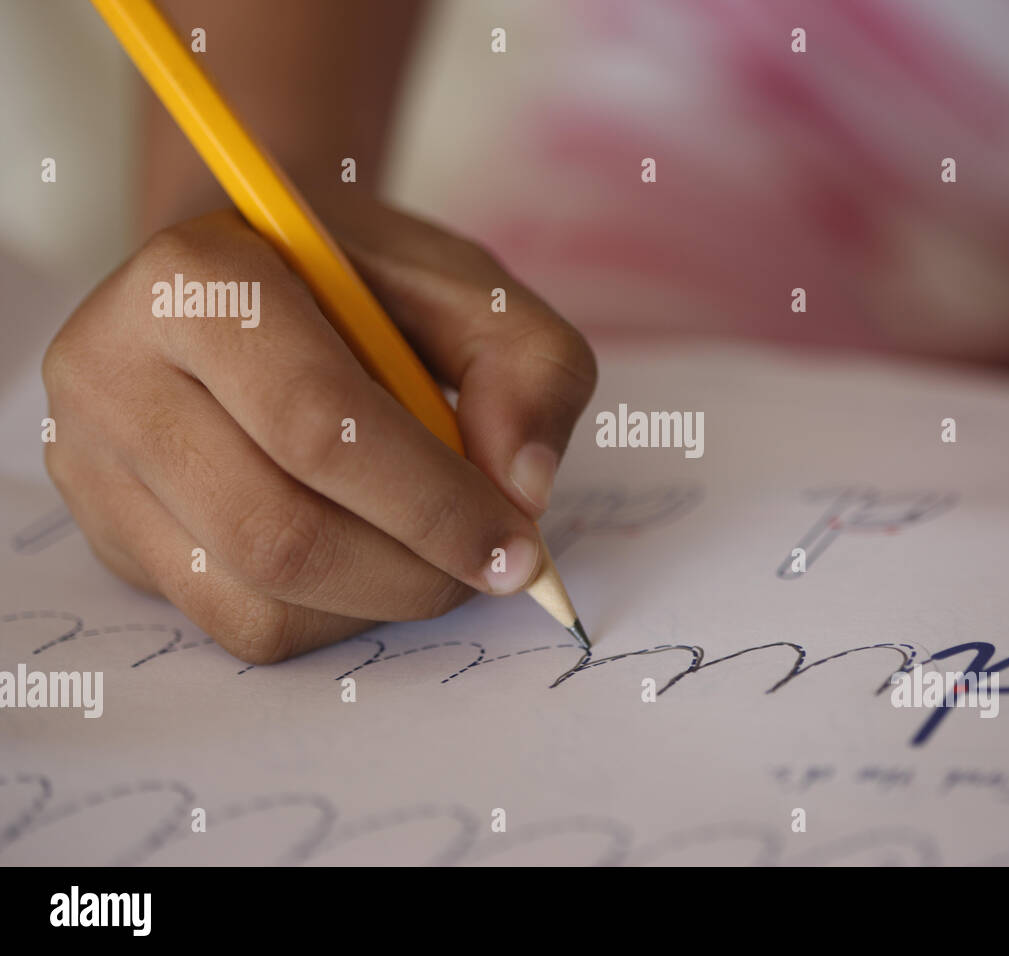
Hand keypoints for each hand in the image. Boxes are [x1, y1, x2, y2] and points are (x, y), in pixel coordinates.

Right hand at [42, 203, 596, 662]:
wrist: (258, 277)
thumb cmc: (368, 284)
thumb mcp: (473, 290)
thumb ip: (528, 370)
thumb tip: (524, 491)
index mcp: (195, 280)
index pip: (316, 425)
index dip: (433, 504)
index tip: (519, 549)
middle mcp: (110, 370)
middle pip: (276, 532)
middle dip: (413, 572)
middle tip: (492, 569)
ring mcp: (92, 462)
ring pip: (252, 598)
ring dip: (377, 601)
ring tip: (431, 553)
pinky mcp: (107, 532)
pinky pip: (234, 623)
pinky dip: (330, 616)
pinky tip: (367, 559)